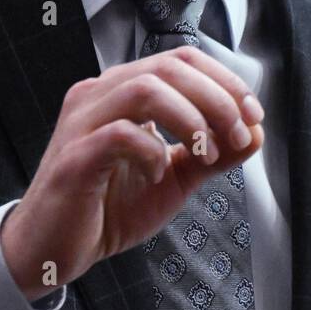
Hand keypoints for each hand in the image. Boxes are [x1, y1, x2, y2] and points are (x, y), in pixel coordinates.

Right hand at [0, 45, 264, 300]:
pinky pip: (119, 135)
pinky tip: (159, 174)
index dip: (224, 81)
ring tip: (206, 152)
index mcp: (123, 91)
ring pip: (144, 89)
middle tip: (239, 135)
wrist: (54, 249)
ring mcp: (83, 122)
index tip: (253, 114)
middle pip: (168, 67)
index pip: (180, 60)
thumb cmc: (107, 208)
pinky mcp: (74, 156)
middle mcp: (100, 95)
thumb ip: (211, 155)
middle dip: (216, 98)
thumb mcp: (173, 177)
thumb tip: (256, 133)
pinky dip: (151, 151)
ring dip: (191, 118)